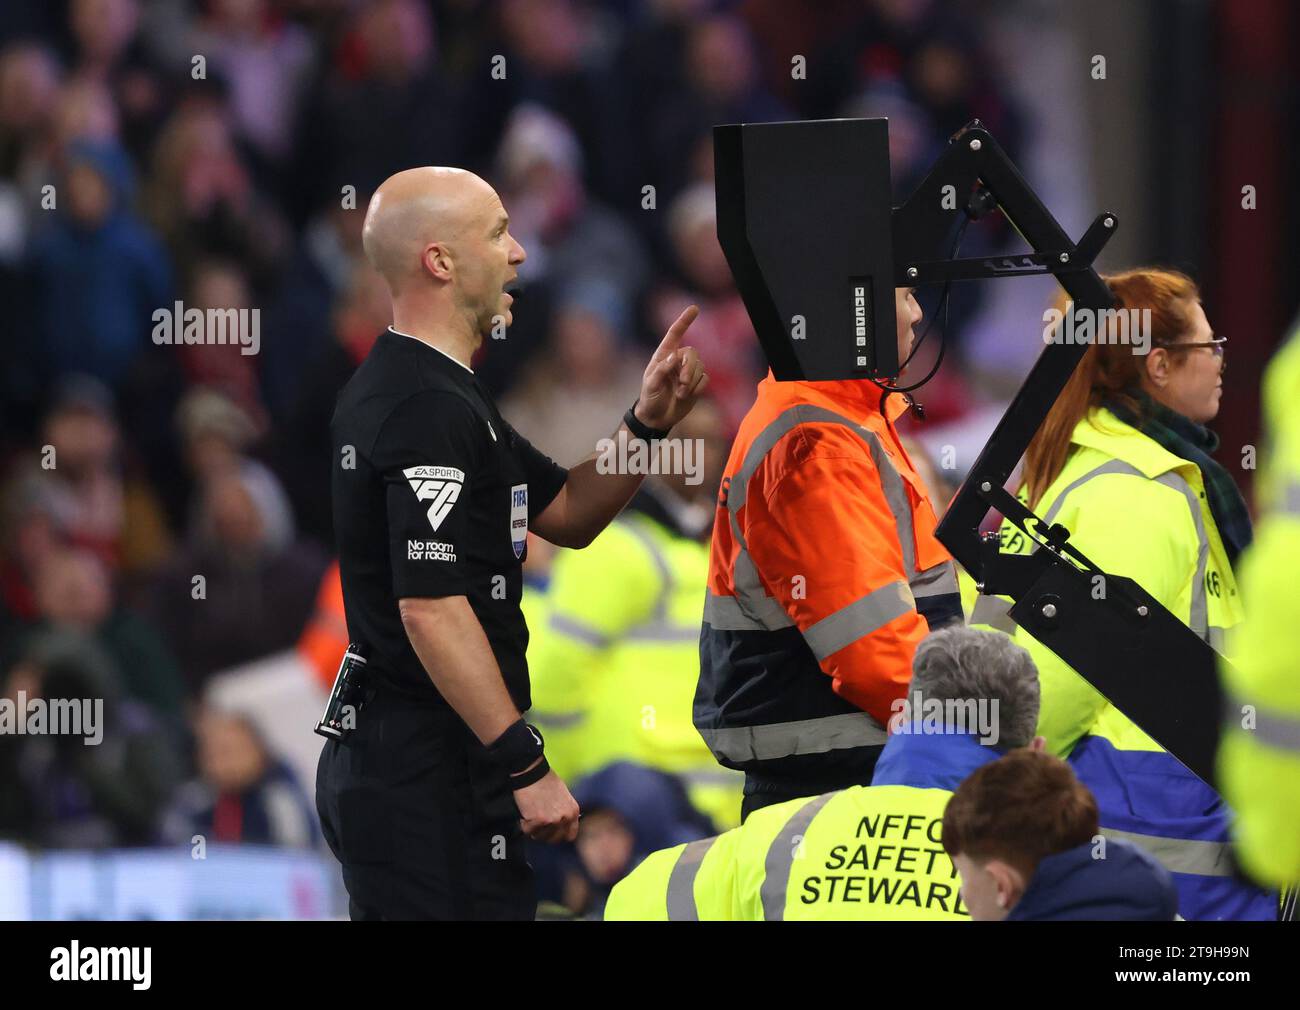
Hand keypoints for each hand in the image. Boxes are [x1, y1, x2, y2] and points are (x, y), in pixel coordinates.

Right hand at [514, 767, 579, 842]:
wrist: (532, 772)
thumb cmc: (545, 780)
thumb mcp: (563, 796)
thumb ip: (564, 811)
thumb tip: (560, 825)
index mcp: (573, 811)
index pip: (570, 835)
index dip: (559, 835)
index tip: (551, 832)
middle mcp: (565, 818)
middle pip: (555, 839)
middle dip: (545, 835)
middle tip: (537, 825)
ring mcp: (552, 820)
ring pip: (540, 837)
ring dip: (534, 829)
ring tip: (531, 815)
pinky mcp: (537, 821)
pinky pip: (528, 831)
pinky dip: (524, 824)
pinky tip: (525, 812)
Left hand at [635, 305, 706, 431]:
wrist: (657, 418)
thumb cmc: (650, 399)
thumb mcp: (650, 384)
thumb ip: (662, 369)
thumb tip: (675, 356)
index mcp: (663, 356)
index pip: (675, 334)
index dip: (685, 321)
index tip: (694, 308)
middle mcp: (677, 361)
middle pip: (693, 353)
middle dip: (689, 368)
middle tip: (682, 384)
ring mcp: (687, 372)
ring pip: (700, 367)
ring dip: (691, 382)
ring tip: (680, 394)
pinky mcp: (696, 384)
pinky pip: (705, 379)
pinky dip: (696, 388)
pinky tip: (686, 396)